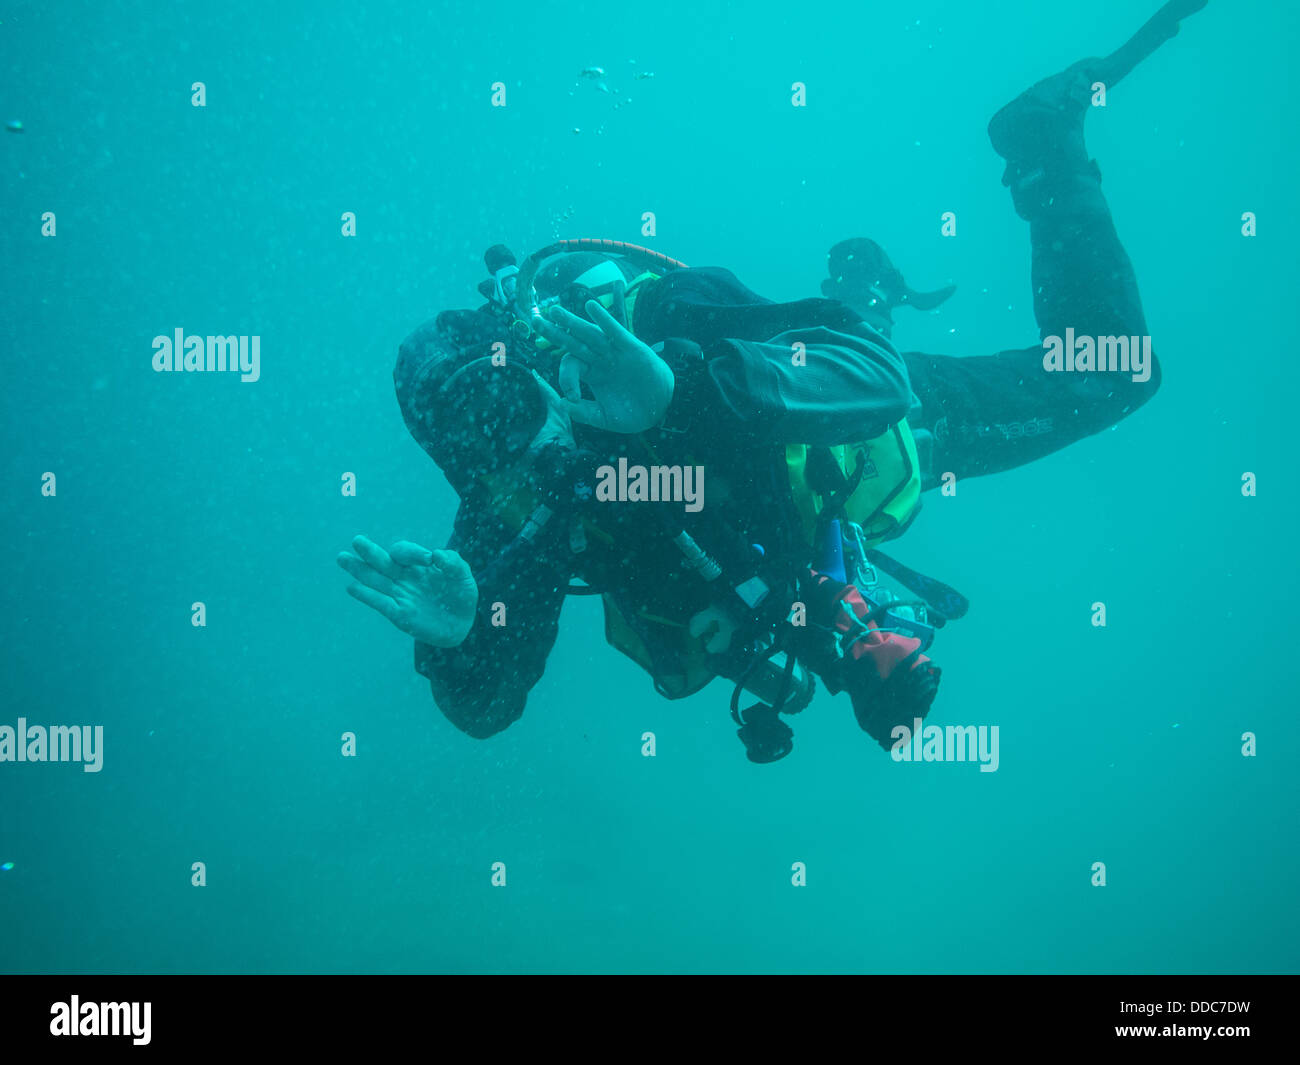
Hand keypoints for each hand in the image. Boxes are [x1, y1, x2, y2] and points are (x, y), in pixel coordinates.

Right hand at [337, 536, 476, 646]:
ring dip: (359, 570)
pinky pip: (380, 603)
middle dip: (370, 551)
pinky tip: (352, 587)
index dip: (413, 553)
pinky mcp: (399, 614)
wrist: (462, 624)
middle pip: (383, 562)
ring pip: (376, 580)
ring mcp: (400, 595)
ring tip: (342, 558)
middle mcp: (405, 578)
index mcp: (418, 565)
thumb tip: (437, 554)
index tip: (429, 560)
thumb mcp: (464, 577)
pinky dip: (366, 596)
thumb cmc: (460, 596)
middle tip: (357, 540)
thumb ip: (454, 563)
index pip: (406, 553)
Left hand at [532, 300, 673, 432]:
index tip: (573, 396)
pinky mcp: (632, 348)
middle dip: (554, 331)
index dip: (566, 378)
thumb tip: (563, 404)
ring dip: (572, 321)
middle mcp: (600, 359)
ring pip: (589, 334)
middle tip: (535, 320)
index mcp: (592, 373)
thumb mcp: (605, 418)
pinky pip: (615, 331)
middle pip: (573, 341)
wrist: (662, 410)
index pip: (571, 366)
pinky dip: (603, 319)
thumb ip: (584, 413)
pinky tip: (590, 307)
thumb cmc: (634, 412)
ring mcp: (614, 352)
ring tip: (554, 310)